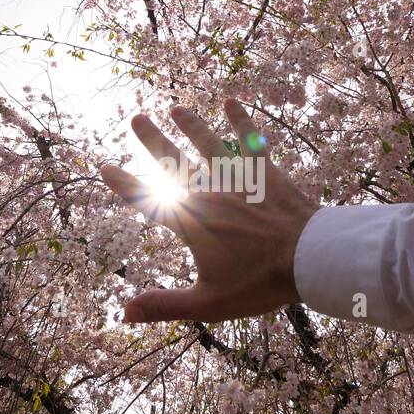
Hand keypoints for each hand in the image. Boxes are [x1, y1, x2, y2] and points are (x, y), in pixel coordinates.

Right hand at [100, 99, 318, 322]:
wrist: (308, 257)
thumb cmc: (259, 282)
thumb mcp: (208, 302)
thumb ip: (165, 305)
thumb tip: (125, 312)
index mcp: (192, 223)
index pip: (149, 201)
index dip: (125, 185)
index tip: (105, 166)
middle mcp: (209, 194)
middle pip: (174, 162)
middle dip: (153, 139)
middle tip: (136, 117)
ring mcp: (238, 179)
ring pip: (208, 144)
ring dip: (191, 124)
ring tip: (176, 106)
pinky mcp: (265, 172)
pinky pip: (250, 141)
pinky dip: (241, 121)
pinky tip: (231, 101)